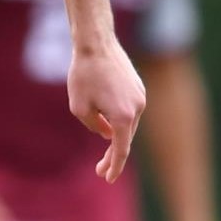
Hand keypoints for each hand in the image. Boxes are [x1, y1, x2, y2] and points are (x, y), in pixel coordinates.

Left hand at [68, 39, 145, 181]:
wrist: (96, 42)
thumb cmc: (84, 75)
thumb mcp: (79, 108)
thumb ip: (94, 126)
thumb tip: (107, 134)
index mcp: (124, 117)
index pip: (121, 150)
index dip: (114, 166)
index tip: (107, 178)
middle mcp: (138, 108)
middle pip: (126, 139)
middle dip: (113, 156)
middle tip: (100, 170)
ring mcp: (141, 97)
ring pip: (128, 124)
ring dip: (116, 136)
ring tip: (101, 144)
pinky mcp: (139, 88)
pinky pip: (129, 111)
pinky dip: (120, 120)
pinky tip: (106, 120)